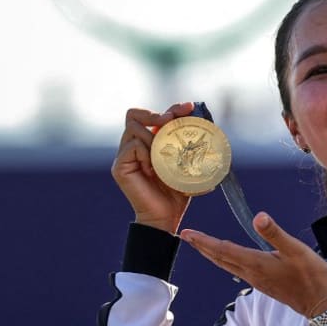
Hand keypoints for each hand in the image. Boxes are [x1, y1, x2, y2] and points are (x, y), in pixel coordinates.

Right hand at [111, 102, 195, 233]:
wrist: (165, 218)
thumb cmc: (176, 193)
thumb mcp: (187, 165)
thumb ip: (190, 146)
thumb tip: (207, 124)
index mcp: (148, 142)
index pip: (154, 116)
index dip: (171, 108)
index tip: (189, 107)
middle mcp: (132, 146)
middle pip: (135, 115)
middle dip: (155, 113)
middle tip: (170, 120)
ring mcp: (124, 156)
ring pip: (134, 128)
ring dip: (153, 137)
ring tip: (164, 157)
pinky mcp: (120, 167)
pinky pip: (132, 146)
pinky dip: (146, 153)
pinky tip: (154, 169)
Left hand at [180, 212, 326, 317]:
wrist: (319, 304)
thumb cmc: (310, 276)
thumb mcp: (296, 250)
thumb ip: (275, 234)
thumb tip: (258, 217)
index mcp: (255, 263)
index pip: (222, 249)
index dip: (203, 241)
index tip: (186, 233)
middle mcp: (251, 273)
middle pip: (219, 258)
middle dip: (202, 247)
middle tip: (186, 236)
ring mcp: (256, 280)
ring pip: (226, 265)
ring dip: (211, 254)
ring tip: (200, 245)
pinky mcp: (263, 283)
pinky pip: (236, 269)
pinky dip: (225, 260)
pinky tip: (227, 257)